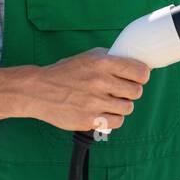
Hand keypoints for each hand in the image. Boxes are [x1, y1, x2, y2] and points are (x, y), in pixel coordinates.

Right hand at [21, 48, 150, 133]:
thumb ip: (113, 58)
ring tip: (110, 102)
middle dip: (130, 91)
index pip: (141, 72)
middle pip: (136, 92)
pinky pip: (116, 122)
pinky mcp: (89, 120)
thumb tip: (137, 64)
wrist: (38, 90)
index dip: (142, 76)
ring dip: (121, 106)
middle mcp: (100, 82)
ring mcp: (94, 102)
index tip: (137, 78)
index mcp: (103, 63)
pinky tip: (104, 112)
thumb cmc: (66, 72)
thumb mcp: (89, 57)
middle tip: (120, 91)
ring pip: (128, 108)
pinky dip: (113, 119)